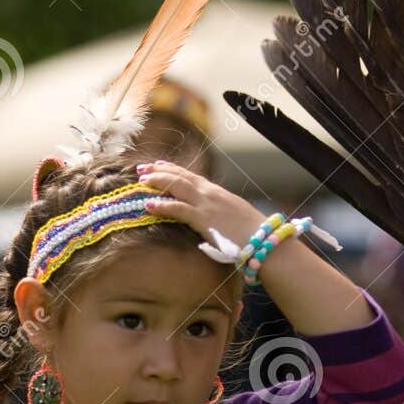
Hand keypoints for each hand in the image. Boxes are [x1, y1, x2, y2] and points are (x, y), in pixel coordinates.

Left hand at [136, 159, 265, 255]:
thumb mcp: (234, 216)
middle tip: (141, 168)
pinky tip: (148, 204)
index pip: (191, 176)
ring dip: (157, 181)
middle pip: (180, 176)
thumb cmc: (252, 233)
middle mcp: (210, 193)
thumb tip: (211, 217)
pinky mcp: (203, 218)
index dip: (173, 169)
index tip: (158, 164)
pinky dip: (162, 205)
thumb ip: (220, 212)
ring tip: (141, 180)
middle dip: (159, 171)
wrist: (263, 239)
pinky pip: (178, 209)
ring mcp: (206, 204)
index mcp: (217, 192)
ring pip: (177, 186)